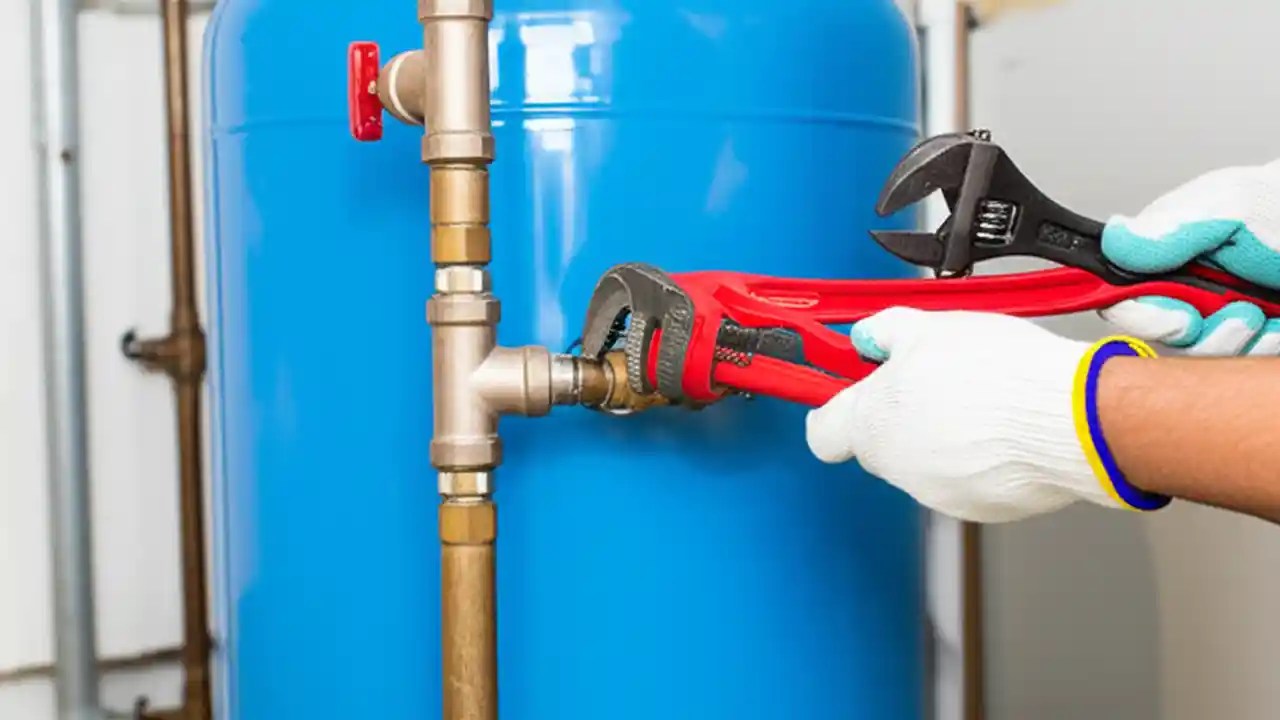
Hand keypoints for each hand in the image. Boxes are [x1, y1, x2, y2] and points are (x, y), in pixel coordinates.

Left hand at [805, 308, 1121, 522]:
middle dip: (902, 413)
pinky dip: (982, 457)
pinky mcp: (982, 507)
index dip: (835, 408)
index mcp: (872, 426)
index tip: (852, 389)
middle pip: (881, 442)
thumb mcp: (928, 326)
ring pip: (927, 459)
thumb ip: (884, 332)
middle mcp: (897, 468)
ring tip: (984, 399)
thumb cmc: (998, 374)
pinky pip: (969, 477)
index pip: (823, 433)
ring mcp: (939, 492)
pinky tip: (1008, 427)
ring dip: (945, 433)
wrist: (1071, 419)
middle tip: (938, 378)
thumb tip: (869, 336)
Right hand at [1101, 160, 1279, 354]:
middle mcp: (1184, 288)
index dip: (1141, 314)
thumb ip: (1169, 228)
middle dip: (1194, 332)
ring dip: (1233, 340)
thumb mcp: (1230, 206)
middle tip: (1230, 312)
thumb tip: (1113, 240)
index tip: (1176, 314)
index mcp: (1165, 257)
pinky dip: (1260, 348)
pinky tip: (1275, 325)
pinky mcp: (1249, 336)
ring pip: (1199, 355)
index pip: (1122, 297)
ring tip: (1261, 312)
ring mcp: (1217, 314)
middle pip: (1159, 336)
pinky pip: (1239, 362)